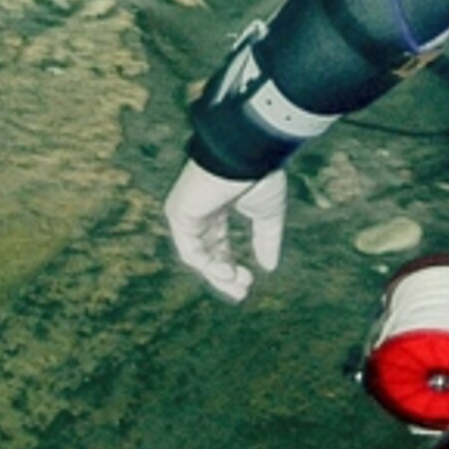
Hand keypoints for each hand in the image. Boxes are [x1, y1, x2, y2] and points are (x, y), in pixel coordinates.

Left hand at [164, 160, 285, 301]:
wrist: (246, 155)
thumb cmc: (259, 176)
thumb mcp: (269, 214)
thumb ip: (267, 239)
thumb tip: (269, 267)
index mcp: (218, 207)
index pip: (219, 245)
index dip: (231, 267)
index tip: (247, 285)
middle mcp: (199, 210)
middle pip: (207, 253)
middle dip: (224, 276)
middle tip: (241, 293)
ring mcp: (186, 211)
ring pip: (197, 255)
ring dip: (218, 274)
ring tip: (238, 283)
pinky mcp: (178, 212)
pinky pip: (190, 249)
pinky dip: (208, 265)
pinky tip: (227, 271)